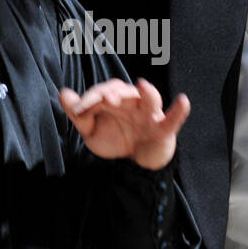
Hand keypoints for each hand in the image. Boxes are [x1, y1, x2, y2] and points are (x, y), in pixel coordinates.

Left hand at [59, 78, 189, 170]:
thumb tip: (64, 93)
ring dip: (144, 93)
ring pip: (149, 98)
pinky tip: (183, 101)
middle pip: (123, 91)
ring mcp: (149, 114)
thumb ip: (79, 114)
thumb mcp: (92, 132)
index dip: (88, 100)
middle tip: (103, 100)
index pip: (101, 93)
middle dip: (113, 93)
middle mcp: (132, 103)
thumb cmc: (116, 139)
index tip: (77, 112)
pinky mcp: (163, 128)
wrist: (135, 163)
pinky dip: (179, 110)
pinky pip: (173, 118)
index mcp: (114, 100)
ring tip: (141, 85)